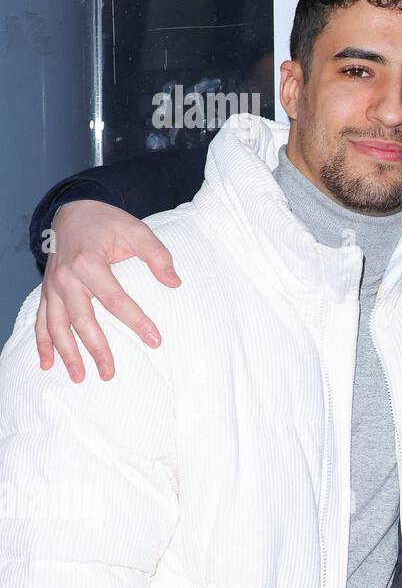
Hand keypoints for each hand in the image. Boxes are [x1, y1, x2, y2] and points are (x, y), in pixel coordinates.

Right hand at [36, 200, 179, 381]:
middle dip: (96, 349)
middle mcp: (66, 278)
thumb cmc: (108, 223)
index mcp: (89, 263)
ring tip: (79, 377)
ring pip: (56, 325)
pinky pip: (40, 320)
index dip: (137, 321)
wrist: (73, 210)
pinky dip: (42, 342)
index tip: (155, 340)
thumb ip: (157, 256)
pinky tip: (47, 363)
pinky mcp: (46, 290)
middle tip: (110, 374)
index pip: (115, 300)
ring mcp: (53, 286)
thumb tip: (175, 283)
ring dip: (66, 353)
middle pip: (82, 320)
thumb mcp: (137, 230)